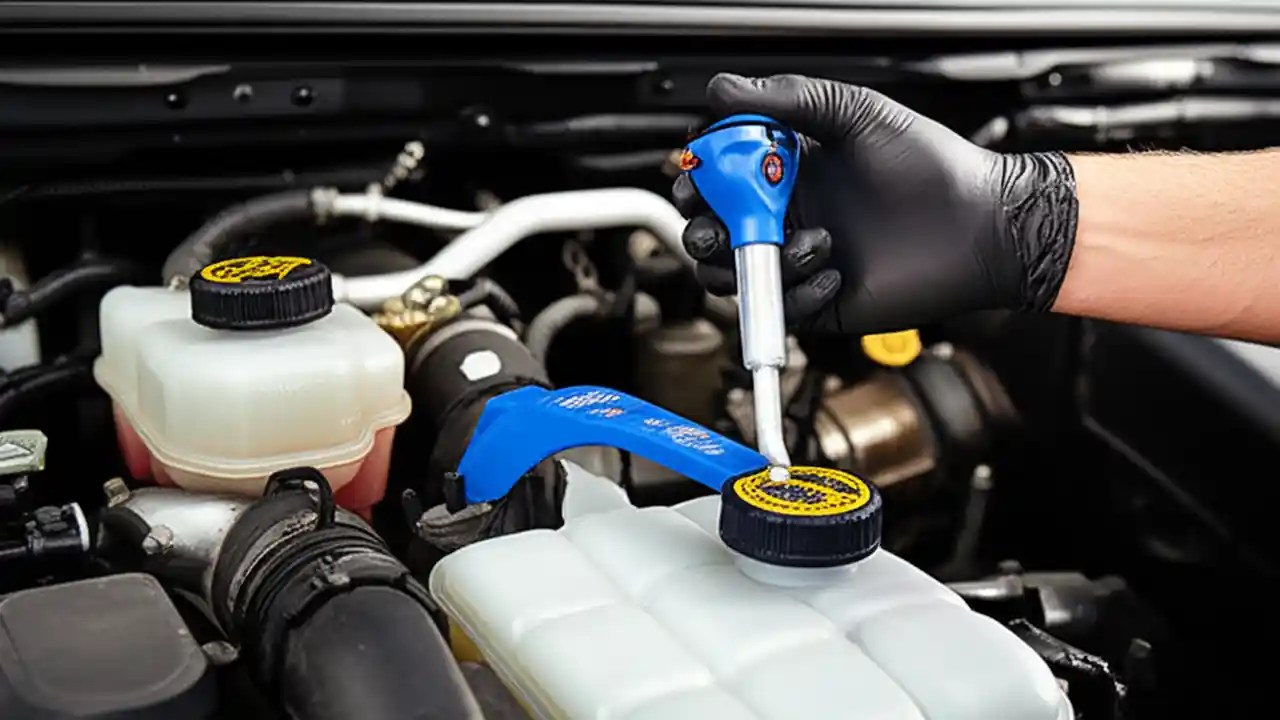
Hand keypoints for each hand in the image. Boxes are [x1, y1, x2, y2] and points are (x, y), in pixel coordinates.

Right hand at [673, 73, 1078, 334]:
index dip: (700, 180)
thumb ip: (786, 98)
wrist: (982, 224)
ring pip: (739, 274)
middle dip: (704, 229)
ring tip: (809, 242)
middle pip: (715, 232)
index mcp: (789, 172)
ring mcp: (802, 261)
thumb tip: (721, 88)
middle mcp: (790, 217)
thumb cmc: (931, 166)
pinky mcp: (820, 301)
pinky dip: (800, 290)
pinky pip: (782, 308)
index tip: (700, 175)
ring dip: (758, 261)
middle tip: (719, 224)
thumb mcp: (853, 112)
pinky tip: (836, 270)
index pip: (721, 179)